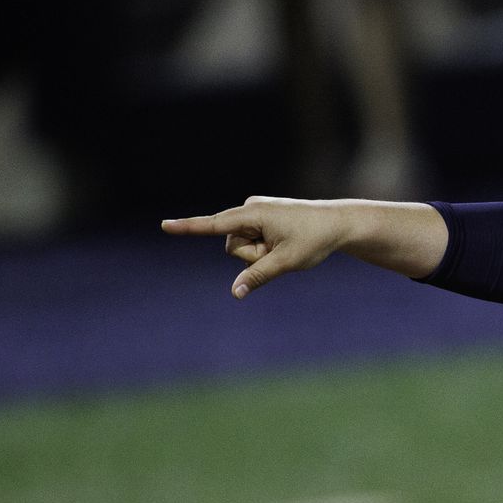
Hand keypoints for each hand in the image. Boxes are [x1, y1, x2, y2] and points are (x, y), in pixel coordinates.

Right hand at [161, 196, 356, 298]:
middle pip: (233, 246)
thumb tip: (236, 293)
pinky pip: (252, 241)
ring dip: (260, 253)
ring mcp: (254, 213)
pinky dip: (264, 248)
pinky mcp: (259, 218)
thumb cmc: (314, 239)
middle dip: (253, 256)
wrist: (338, 223)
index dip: (188, 228)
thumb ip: (258, 276)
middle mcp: (249, 208)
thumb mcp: (286, 262)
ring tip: (286, 244)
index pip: (214, 225)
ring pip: (242, 247)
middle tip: (282, 250)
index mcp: (253, 213)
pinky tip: (284, 241)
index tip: (164, 226)